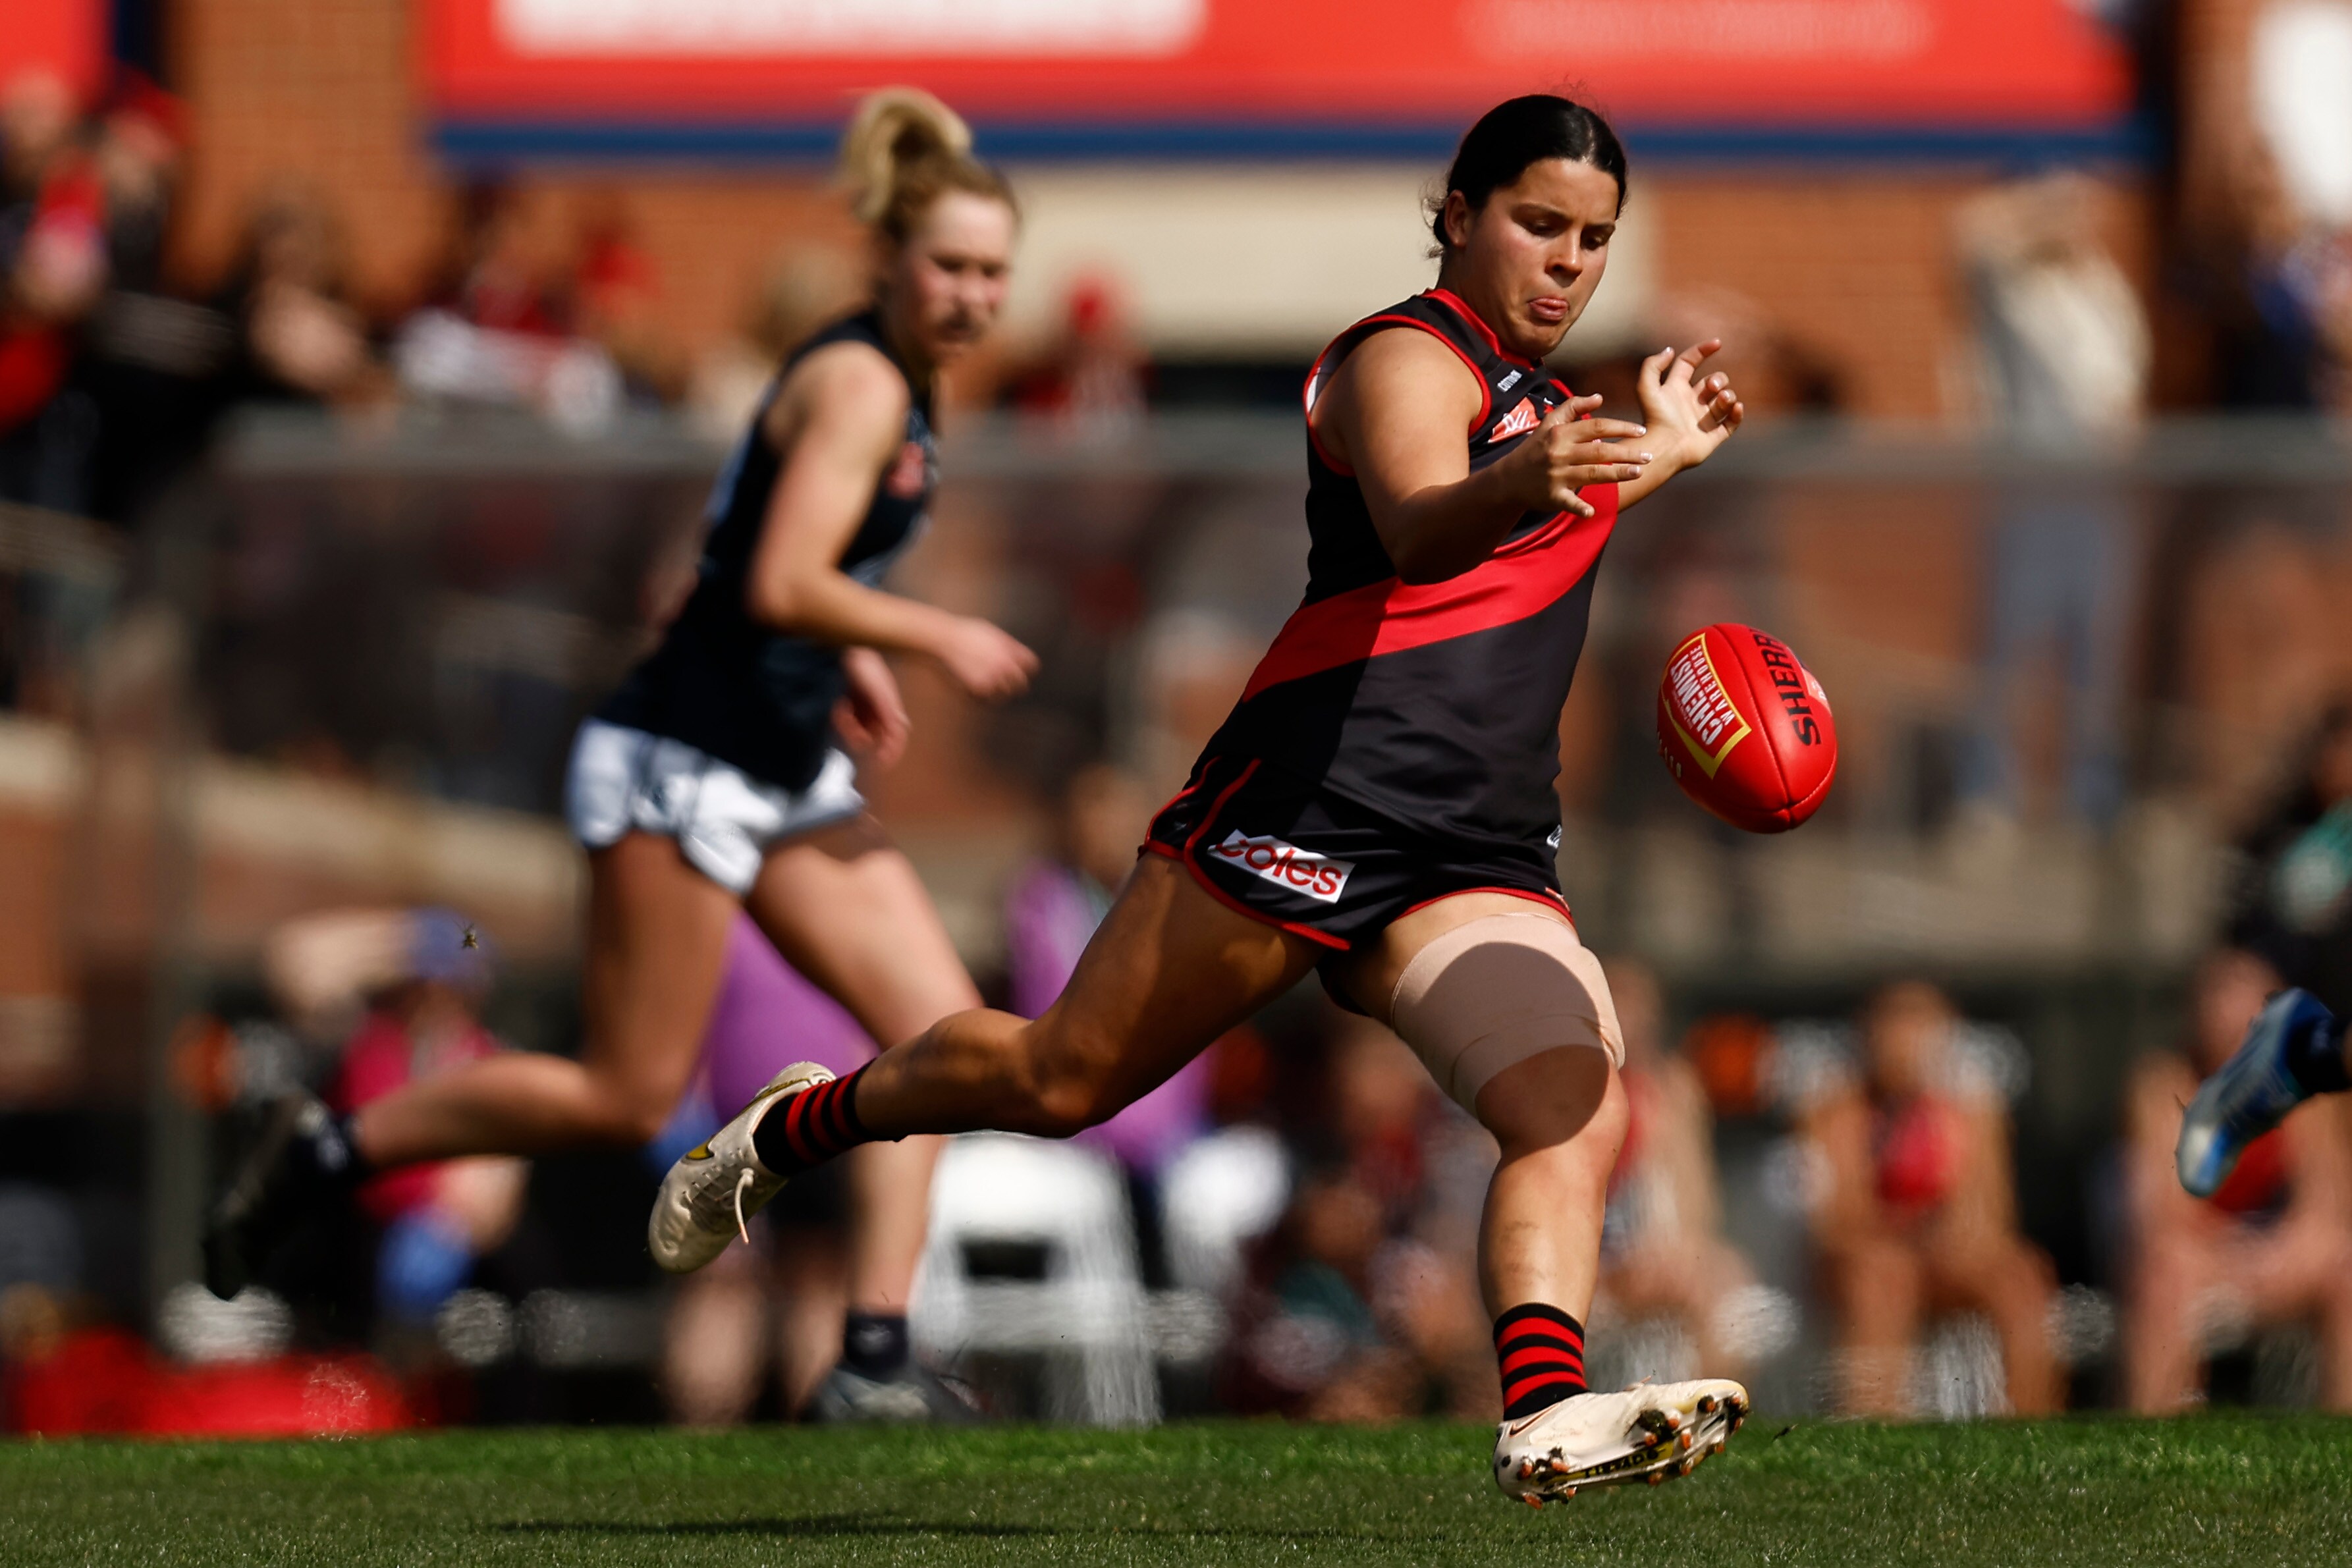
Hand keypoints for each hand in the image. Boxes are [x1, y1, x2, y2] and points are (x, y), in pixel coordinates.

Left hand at [833, 646, 910, 767]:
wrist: (846, 648)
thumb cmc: (865, 665)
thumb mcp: (879, 690)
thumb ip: (890, 711)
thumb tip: (903, 730)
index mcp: (890, 705)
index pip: (898, 734)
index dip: (893, 749)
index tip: (883, 762)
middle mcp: (879, 706)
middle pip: (875, 733)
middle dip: (864, 737)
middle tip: (853, 736)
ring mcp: (865, 703)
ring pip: (860, 727)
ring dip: (851, 727)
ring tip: (843, 716)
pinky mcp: (852, 699)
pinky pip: (849, 717)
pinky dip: (843, 717)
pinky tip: (840, 707)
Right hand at [932, 616, 1037, 700]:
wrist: (944, 638)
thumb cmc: (966, 633)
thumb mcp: (994, 634)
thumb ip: (1010, 646)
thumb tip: (1020, 657)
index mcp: (1012, 651)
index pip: (1032, 665)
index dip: (1026, 669)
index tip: (1020, 671)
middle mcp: (1006, 665)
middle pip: (1022, 684)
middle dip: (1015, 684)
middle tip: (1003, 684)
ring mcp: (993, 678)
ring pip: (1005, 695)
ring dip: (998, 693)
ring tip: (987, 687)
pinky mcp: (979, 688)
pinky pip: (987, 699)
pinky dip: (982, 697)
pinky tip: (974, 689)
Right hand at [1500, 393, 1651, 517]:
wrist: (1509, 478)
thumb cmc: (1536, 448)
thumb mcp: (1550, 423)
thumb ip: (1574, 407)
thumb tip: (1599, 398)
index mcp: (1561, 434)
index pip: (1597, 426)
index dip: (1621, 427)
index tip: (1640, 431)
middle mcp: (1559, 453)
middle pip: (1599, 451)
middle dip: (1627, 453)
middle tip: (1648, 455)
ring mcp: (1556, 476)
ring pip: (1592, 474)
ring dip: (1617, 474)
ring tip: (1638, 472)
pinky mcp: (1552, 497)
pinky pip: (1569, 502)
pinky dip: (1580, 508)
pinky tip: (1593, 511)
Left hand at [1635, 341, 1744, 475]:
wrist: (1663, 448)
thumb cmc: (1654, 419)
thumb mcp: (1646, 388)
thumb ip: (1653, 365)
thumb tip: (1670, 350)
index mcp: (1676, 389)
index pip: (1690, 362)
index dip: (1703, 350)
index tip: (1717, 343)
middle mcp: (1691, 402)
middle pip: (1714, 381)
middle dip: (1718, 379)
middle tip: (1712, 387)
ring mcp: (1704, 420)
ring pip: (1726, 399)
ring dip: (1728, 396)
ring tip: (1722, 400)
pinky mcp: (1714, 436)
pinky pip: (1733, 422)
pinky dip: (1737, 413)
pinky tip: (1736, 407)